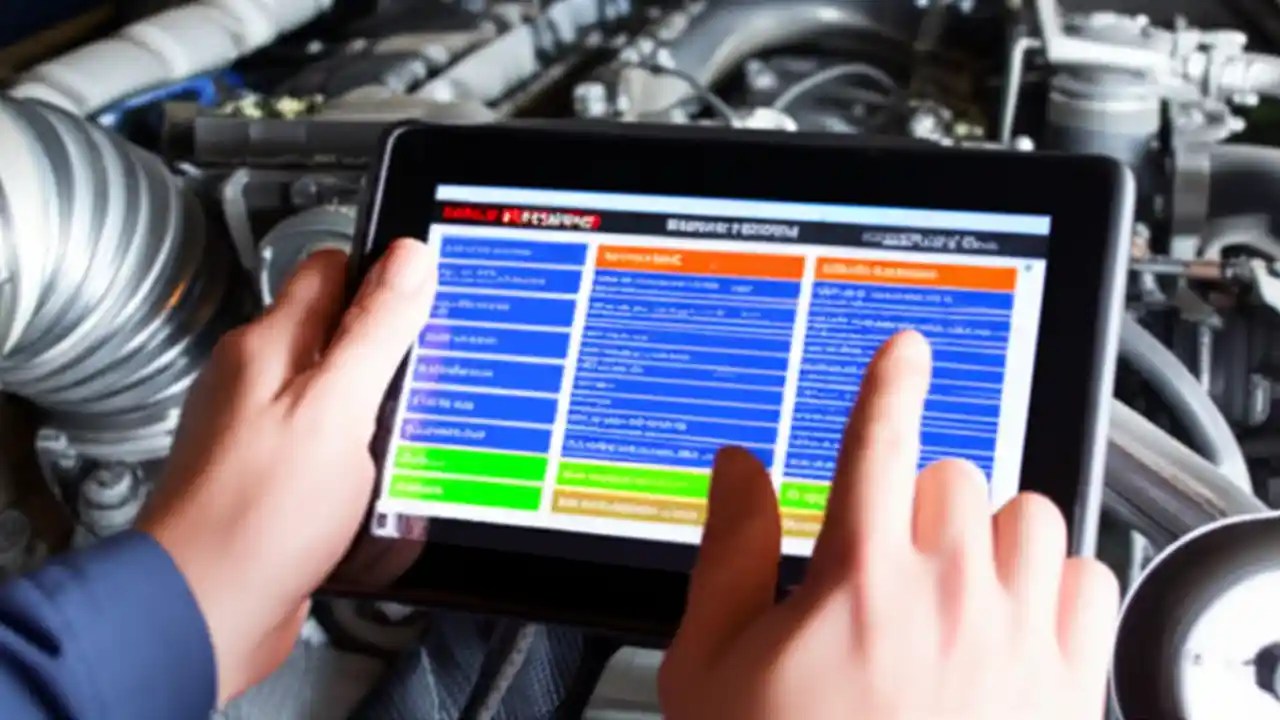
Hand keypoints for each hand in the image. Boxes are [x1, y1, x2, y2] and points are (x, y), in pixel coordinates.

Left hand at [137, 239, 433, 703]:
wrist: (207, 610)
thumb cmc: (258, 514)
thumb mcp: (337, 408)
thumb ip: (375, 329)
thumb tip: (408, 257)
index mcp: (267, 346)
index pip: (330, 271)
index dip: (384, 275)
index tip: (430, 298)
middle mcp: (256, 381)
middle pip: (336, 333)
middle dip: (389, 350)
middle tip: (431, 374)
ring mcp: (260, 431)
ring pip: (334, 393)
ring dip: (376, 408)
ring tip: (411, 432)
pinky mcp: (270, 480)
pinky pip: (326, 446)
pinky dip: (358, 456)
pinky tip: (381, 480)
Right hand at [660, 331, 1120, 719]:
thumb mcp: (713, 664)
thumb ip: (727, 550)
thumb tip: (736, 468)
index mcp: (857, 579)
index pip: (877, 439)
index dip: (889, 379)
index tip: (905, 349)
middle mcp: (947, 595)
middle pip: (952, 473)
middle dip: (916, 497)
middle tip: (888, 553)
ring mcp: (1016, 638)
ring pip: (1028, 515)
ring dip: (987, 531)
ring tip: (953, 579)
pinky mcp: (1066, 682)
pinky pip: (1089, 577)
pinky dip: (1055, 581)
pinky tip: (1012, 614)